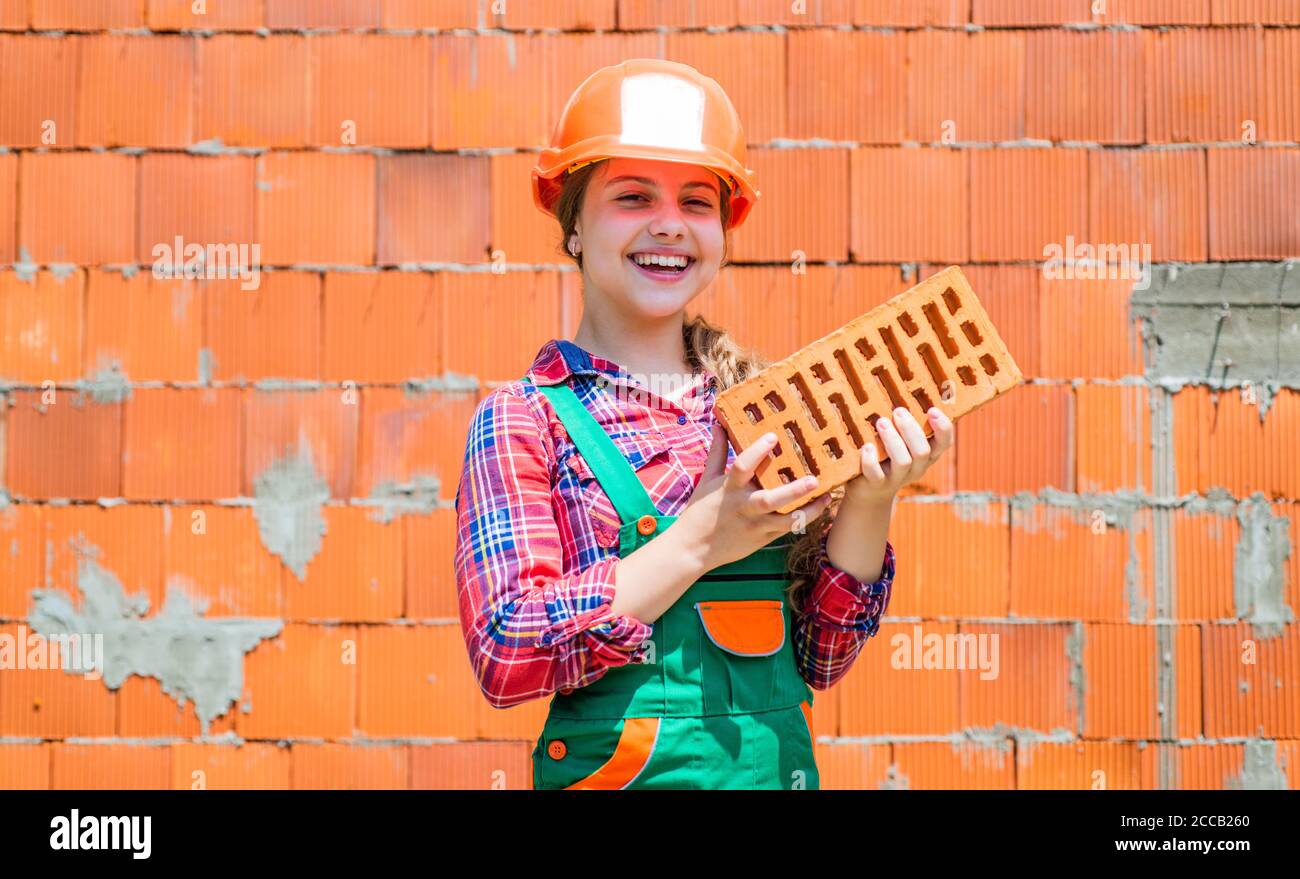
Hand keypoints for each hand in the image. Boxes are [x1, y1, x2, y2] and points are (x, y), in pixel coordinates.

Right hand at [676, 423, 833, 571]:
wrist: (693, 548)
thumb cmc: (700, 511)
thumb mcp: (707, 479)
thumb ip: (717, 452)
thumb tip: (719, 425)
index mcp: (728, 489)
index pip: (742, 466)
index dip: (757, 451)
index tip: (773, 437)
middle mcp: (744, 506)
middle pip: (770, 499)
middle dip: (793, 490)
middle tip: (813, 479)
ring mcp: (755, 525)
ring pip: (785, 520)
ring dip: (808, 510)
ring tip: (827, 497)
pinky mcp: (762, 539)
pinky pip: (786, 529)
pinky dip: (804, 519)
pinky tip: (821, 507)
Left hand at [846, 406, 954, 505]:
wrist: (869, 491)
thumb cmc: (887, 456)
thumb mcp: (901, 440)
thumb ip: (905, 422)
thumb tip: (900, 385)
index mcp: (927, 454)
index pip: (944, 443)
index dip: (942, 428)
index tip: (932, 410)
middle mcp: (916, 467)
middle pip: (922, 451)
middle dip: (911, 429)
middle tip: (898, 411)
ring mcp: (897, 478)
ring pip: (903, 461)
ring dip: (893, 440)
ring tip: (881, 422)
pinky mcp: (877, 484)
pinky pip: (876, 474)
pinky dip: (871, 460)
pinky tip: (867, 447)